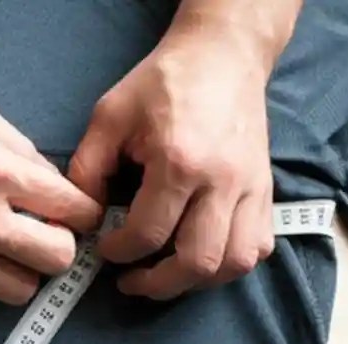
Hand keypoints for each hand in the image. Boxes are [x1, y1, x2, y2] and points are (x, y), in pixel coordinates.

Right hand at [0, 97, 102, 304]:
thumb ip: (19, 145)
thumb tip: (48, 180)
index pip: (74, 209)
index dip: (84, 212)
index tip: (76, 214)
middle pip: (59, 258)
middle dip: (60, 245)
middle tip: (45, 234)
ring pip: (23, 288)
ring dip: (22, 269)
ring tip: (6, 249)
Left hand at [68, 27, 276, 299]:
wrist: (222, 55)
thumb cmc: (164, 83)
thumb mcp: (109, 116)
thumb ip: (87, 168)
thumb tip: (82, 216)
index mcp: (180, 162)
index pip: (148, 234)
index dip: (119, 252)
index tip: (104, 248)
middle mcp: (222, 181)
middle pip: (197, 261)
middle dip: (158, 284)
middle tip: (131, 280)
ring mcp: (251, 187)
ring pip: (235, 262)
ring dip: (197, 280)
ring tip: (166, 274)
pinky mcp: (265, 189)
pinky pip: (258, 245)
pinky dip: (230, 262)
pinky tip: (203, 255)